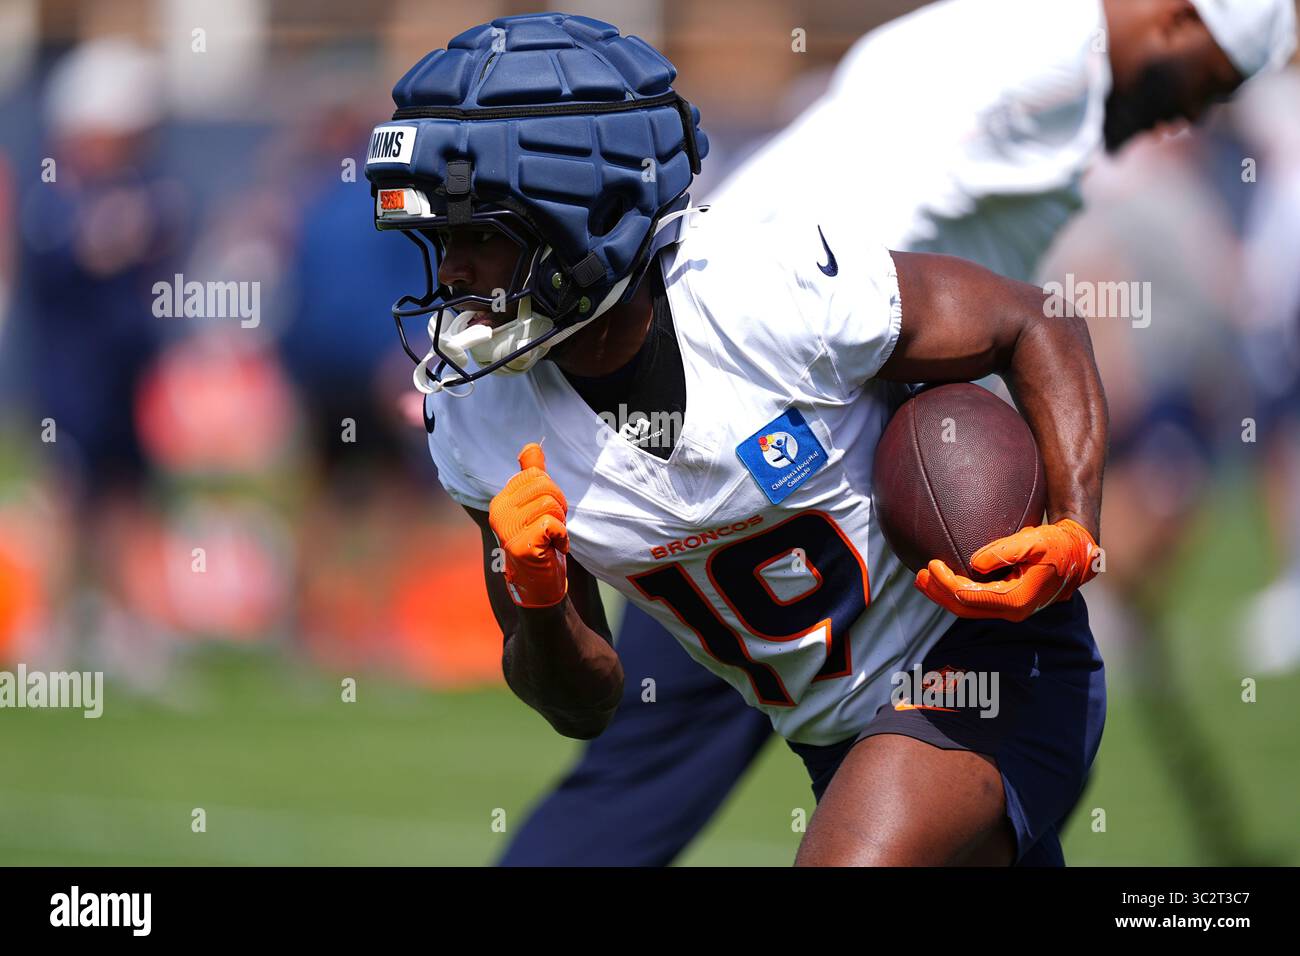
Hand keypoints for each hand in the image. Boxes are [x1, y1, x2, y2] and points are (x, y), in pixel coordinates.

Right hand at [489, 443, 568, 608]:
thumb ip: (532, 475)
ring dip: (560, 523)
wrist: (538, 585)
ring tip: (551, 539)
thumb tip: (531, 446)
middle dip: (558, 506)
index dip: (552, 493)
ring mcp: (507, 529)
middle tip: (552, 528)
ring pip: (550, 504)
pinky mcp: (519, 545)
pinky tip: (553, 549)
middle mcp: (498, 512)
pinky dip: (561, 537)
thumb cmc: (540, 543)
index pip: (536, 475)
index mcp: (501, 500)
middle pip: (545, 486)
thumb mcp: (536, 505)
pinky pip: (552, 524)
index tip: (547, 515)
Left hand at [914, 519, 1099, 621]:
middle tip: (918, 575)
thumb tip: (974, 562)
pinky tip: (941, 582)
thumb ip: (1005, 550)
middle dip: (938, 592)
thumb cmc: (1056, 545)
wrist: (1076, 555)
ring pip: (967, 609)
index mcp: (1016, 599)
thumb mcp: (1034, 541)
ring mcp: (1009, 609)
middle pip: (963, 608)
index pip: (970, 596)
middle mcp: (1011, 610)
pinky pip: (975, 603)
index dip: (946, 582)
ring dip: (942, 595)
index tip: (932, 563)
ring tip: (922, 580)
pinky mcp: (1006, 602)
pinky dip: (955, 594)